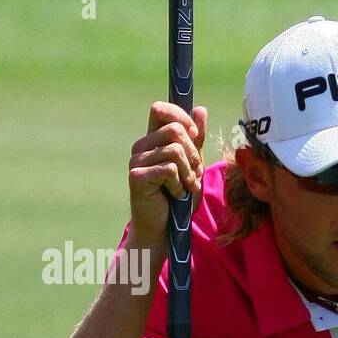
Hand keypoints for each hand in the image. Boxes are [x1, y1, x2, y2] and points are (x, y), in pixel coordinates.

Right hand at [128, 101, 206, 248]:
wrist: (166, 228)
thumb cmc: (179, 197)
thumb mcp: (193, 165)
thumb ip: (196, 140)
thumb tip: (200, 109)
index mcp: (153, 139)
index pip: (161, 109)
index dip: (182, 118)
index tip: (195, 137)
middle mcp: (141, 146)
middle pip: (175, 130)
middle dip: (193, 154)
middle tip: (193, 174)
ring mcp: (137, 160)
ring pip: (176, 150)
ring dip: (189, 173)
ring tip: (185, 187)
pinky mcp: (137, 176)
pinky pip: (170, 169)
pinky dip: (179, 185)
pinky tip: (175, 194)